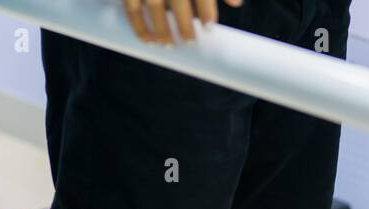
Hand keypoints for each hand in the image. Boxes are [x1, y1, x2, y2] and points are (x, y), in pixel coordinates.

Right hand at [123, 0, 243, 43]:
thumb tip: (237, 4)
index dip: (206, 11)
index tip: (209, 27)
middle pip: (178, 2)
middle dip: (185, 26)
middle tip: (190, 42)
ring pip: (155, 9)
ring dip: (162, 31)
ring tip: (170, 45)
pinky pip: (132, 11)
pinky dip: (140, 29)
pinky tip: (150, 42)